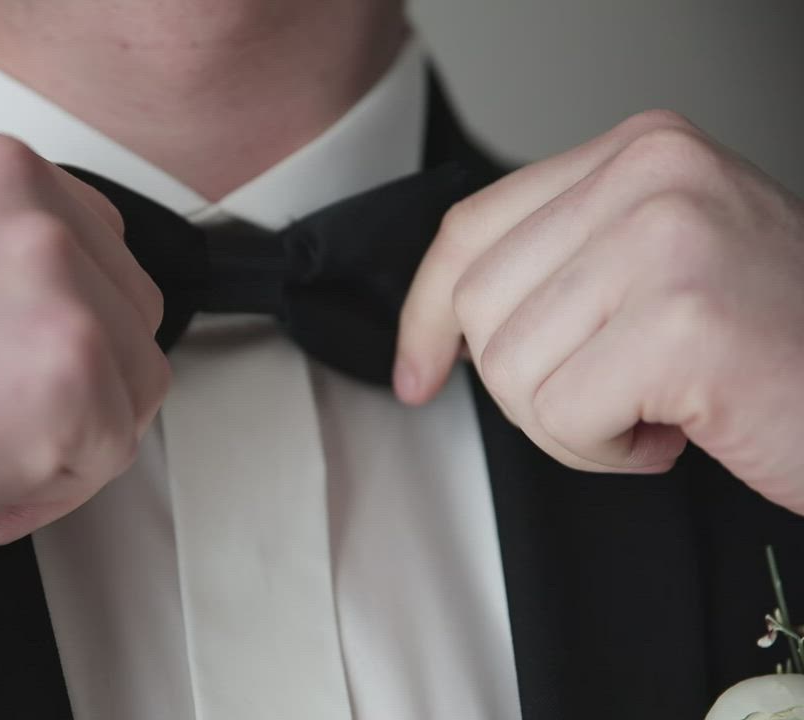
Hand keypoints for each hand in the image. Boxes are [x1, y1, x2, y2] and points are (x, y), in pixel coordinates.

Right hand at [0, 99, 169, 574]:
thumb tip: (31, 299)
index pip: (73, 230)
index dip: (47, 317)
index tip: (9, 361)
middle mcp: (8, 183)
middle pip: (118, 292)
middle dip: (74, 369)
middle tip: (4, 419)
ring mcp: (45, 262)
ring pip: (131, 366)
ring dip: (73, 425)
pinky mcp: (67, 356)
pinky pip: (112, 442)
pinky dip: (59, 486)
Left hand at [395, 110, 803, 512]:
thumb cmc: (778, 346)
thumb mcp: (660, 268)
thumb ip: (566, 262)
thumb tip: (444, 321)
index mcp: (639, 150)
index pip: (471, 228)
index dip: (428, 312)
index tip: (418, 372)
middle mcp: (651, 173)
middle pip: (482, 307)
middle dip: (530, 382)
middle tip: (618, 393)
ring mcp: (668, 239)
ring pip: (511, 367)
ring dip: (573, 422)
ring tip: (658, 407)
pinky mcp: (683, 320)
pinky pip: (561, 415)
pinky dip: (606, 450)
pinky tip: (678, 430)